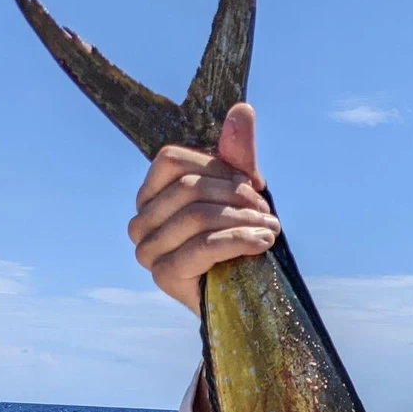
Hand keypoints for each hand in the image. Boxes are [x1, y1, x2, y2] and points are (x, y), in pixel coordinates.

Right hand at [128, 102, 279, 317]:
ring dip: (244, 221)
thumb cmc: (237, 245)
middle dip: (236, 197)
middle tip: (269, 214)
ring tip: (272, 231)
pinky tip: (263, 244)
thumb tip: (243, 110)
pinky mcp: (163, 275)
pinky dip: (239, 241)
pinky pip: (203, 246)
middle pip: (188, 188)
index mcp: (149, 196)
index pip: (172, 160)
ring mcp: (147, 250)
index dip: (217, 167)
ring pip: (197, 215)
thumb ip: (236, 154)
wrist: (242, 302)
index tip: (253, 186)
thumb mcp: (238, 195)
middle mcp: (140, 222)